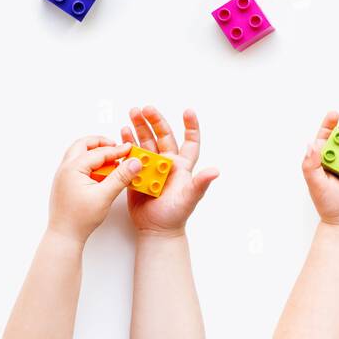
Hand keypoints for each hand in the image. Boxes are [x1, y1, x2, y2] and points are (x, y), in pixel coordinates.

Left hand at [47, 135, 141, 241]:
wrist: (64, 236)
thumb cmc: (80, 219)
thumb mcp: (105, 196)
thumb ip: (121, 177)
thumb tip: (134, 162)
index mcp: (73, 168)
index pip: (98, 152)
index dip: (116, 150)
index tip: (130, 149)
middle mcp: (65, 168)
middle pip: (83, 145)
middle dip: (100, 143)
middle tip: (115, 147)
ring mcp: (63, 176)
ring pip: (79, 155)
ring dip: (94, 153)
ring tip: (111, 161)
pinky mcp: (65, 183)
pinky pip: (78, 166)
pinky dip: (90, 164)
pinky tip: (102, 174)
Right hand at [119, 107, 218, 234]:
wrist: (155, 229)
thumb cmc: (176, 215)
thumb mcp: (190, 198)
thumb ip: (201, 184)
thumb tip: (215, 171)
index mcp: (182, 165)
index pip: (190, 141)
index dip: (191, 126)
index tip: (188, 111)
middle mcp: (167, 162)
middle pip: (163, 135)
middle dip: (155, 120)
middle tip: (146, 109)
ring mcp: (151, 166)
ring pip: (146, 141)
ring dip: (139, 127)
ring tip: (132, 113)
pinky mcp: (136, 172)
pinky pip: (132, 153)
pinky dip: (127, 141)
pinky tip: (123, 131)